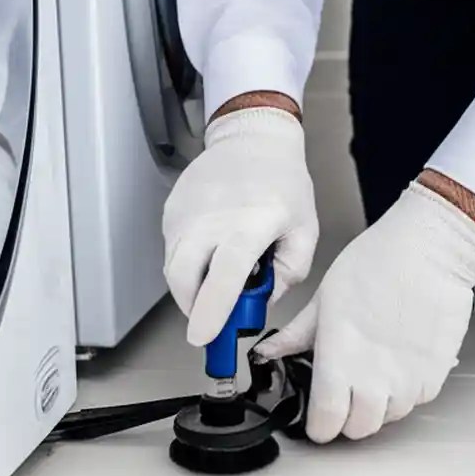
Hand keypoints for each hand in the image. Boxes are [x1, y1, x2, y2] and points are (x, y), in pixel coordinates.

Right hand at [163, 105, 318, 346]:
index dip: (211, 311)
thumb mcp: (303, 231)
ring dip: (190, 287)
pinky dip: (186, 263)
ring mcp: (185, 215)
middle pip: (184, 279)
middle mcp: (211, 220)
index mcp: (250, 225)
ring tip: (216, 279)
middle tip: (210, 317)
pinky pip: (172, 250)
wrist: (252, 138)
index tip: (203, 337)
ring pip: (173, 268)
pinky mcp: (171, 212)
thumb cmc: (282, 182)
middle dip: (193, 308)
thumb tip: (260, 301)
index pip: (224, 276)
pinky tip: (209, 252)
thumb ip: (288, 274)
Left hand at [254, 179, 474, 442]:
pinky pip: (417, 399)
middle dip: (348, 418)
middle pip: (359, 429)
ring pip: (389, 417)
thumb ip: (297, 335)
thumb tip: (267, 352)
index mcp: (339, 360)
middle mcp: (375, 377)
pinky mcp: (436, 373)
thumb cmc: (377, 263)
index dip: (319, 425)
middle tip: (344, 395)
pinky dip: (406, 390)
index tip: (318, 416)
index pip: (326, 423)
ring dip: (379, 404)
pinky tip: (399, 361)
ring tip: (374, 372)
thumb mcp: (324, 298)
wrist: (430, 249)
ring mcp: (409, 379)